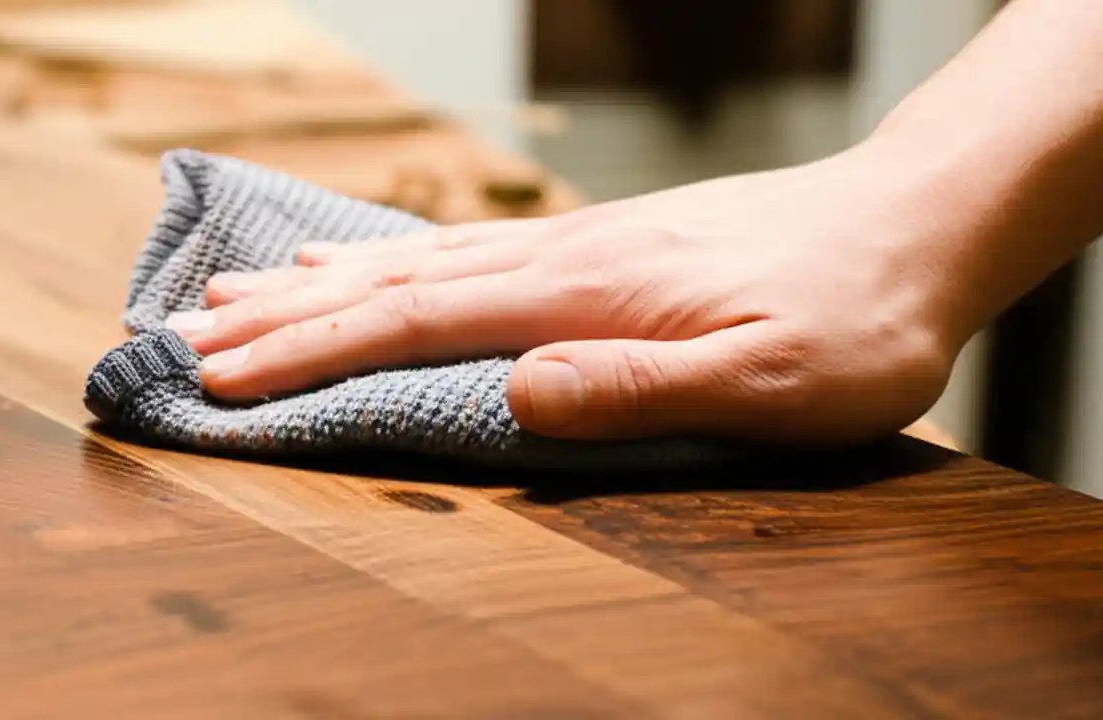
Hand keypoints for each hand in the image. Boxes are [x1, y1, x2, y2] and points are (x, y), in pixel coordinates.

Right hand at [166, 142, 979, 443]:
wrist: (913, 226)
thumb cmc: (855, 318)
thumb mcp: (771, 381)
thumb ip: (639, 389)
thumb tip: (514, 395)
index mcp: (588, 297)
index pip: (420, 325)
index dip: (315, 354)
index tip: (226, 378)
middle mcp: (562, 259)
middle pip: (395, 286)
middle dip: (286, 320)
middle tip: (189, 339)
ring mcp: (576, 244)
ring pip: (420, 260)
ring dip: (321, 284)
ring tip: (237, 292)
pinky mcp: (598, 245)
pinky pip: (468, 250)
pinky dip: (394, 259)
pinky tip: (366, 263)